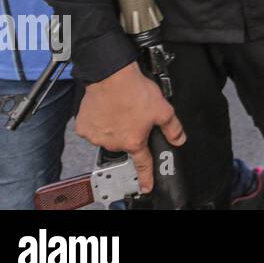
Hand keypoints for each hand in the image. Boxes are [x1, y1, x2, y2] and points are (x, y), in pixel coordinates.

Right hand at [74, 61, 185, 193]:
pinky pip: (93, 128)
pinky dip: (99, 121)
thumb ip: (172, 127)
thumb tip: (179, 138)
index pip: (143, 164)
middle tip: (133, 115)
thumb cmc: (134, 91)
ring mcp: (97, 136)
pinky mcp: (84, 127)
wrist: (111, 76)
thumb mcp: (163, 109)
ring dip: (113, 126)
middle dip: (130, 132)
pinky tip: (107, 109)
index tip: (146, 186)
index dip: (146, 176)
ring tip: (120, 109)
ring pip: (108, 136)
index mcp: (133, 141)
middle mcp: (114, 142)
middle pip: (125, 143)